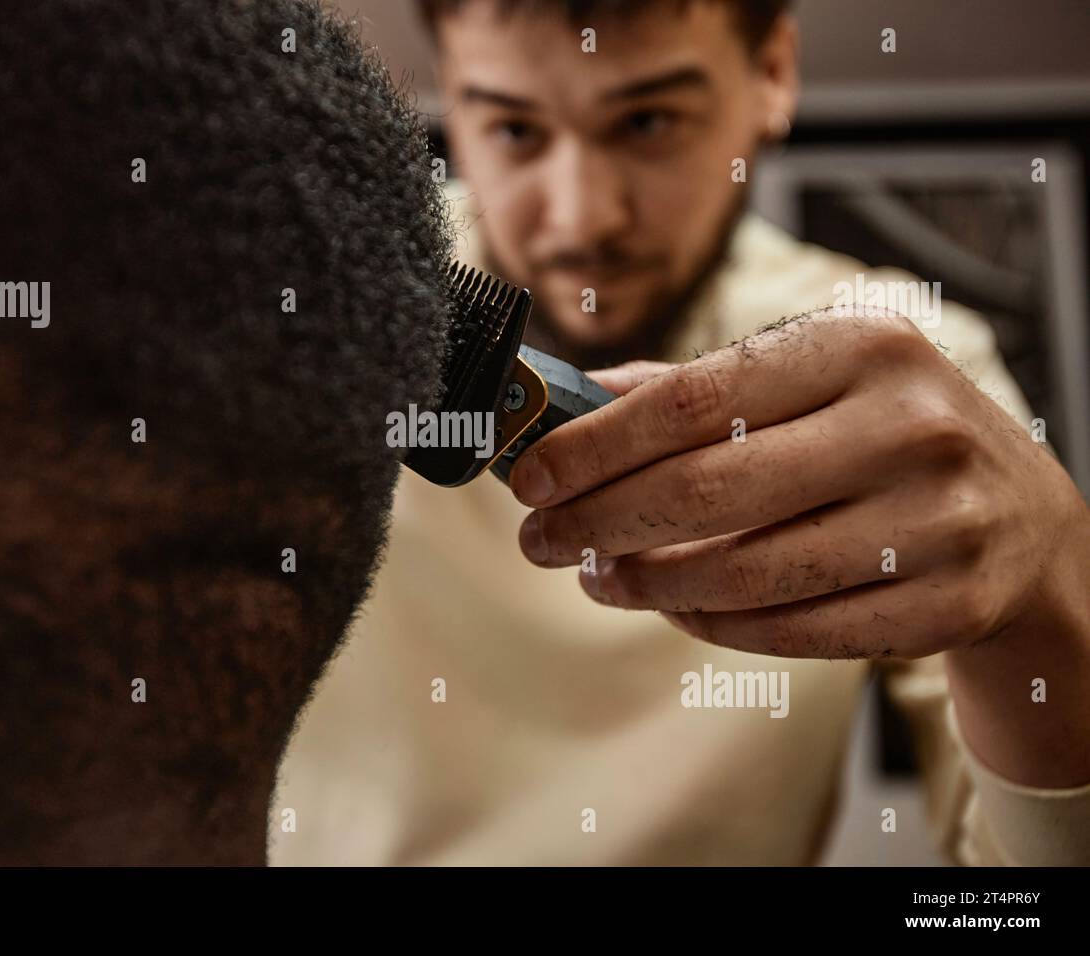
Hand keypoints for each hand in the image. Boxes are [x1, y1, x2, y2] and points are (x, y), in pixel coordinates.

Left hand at [509, 308, 1089, 661]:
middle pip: (707, 490)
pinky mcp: (946, 603)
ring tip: (597, 576)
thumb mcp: (814, 378)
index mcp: (860, 345)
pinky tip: (674, 607)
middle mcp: (907, 426)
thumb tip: (573, 398)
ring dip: (646, 585)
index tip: (528, 478)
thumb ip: (698, 387)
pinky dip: (712, 626)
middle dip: (599, 522)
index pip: (691, 399)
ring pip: (745, 574)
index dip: (594, 446)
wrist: (1027, 518)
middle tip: (540, 541)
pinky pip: (792, 631)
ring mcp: (937, 520)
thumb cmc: (886, 434)